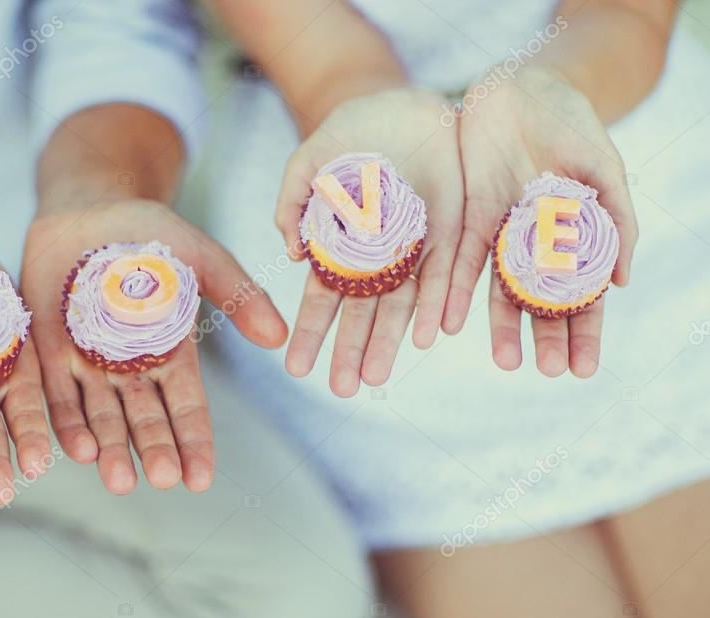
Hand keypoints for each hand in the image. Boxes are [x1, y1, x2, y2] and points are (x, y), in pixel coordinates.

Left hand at [22, 199, 286, 493]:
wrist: (87, 207)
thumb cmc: (149, 233)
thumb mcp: (200, 256)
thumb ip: (237, 294)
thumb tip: (280, 338)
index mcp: (170, 352)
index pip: (186, 406)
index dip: (195, 441)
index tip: (202, 479)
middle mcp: (129, 368)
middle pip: (145, 419)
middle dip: (155, 450)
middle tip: (164, 480)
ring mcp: (88, 363)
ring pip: (102, 417)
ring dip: (111, 449)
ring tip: (120, 481)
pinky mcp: (49, 353)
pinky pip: (57, 395)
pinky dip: (67, 423)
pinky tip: (77, 450)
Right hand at [276, 88, 463, 394]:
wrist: (401, 104)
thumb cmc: (349, 134)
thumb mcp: (309, 161)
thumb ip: (292, 201)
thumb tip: (292, 253)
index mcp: (340, 247)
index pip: (323, 298)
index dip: (310, 332)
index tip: (294, 367)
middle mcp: (378, 258)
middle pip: (362, 313)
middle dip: (350, 352)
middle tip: (339, 390)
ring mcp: (414, 248)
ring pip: (404, 304)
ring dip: (390, 341)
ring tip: (374, 378)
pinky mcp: (450, 230)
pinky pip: (446, 271)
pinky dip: (439, 301)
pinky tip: (432, 334)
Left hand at [447, 67, 637, 376]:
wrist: (523, 89)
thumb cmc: (571, 125)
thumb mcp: (603, 169)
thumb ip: (616, 220)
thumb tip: (623, 281)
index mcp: (575, 236)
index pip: (582, 295)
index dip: (584, 331)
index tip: (584, 368)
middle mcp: (535, 244)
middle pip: (540, 301)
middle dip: (544, 336)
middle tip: (544, 371)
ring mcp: (500, 233)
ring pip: (499, 290)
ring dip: (500, 327)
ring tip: (506, 361)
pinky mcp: (466, 217)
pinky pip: (460, 260)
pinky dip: (455, 291)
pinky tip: (450, 323)